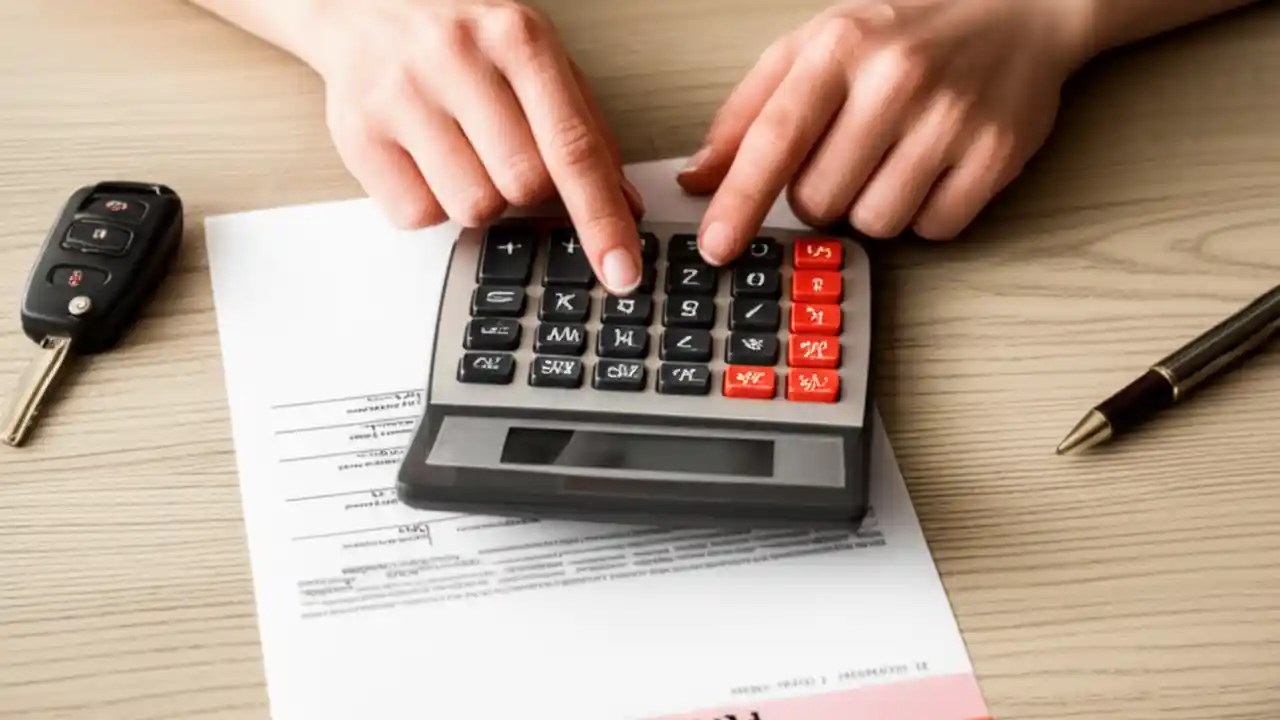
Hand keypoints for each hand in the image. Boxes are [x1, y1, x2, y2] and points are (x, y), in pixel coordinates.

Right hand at [301, 0, 644, 292]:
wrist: (360, 4)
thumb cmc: (461, 36)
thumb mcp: (533, 58)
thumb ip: (583, 128)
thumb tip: (624, 206)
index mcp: (516, 38)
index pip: (572, 147)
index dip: (602, 219)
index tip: (622, 272)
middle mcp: (456, 60)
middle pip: (523, 186)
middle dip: (527, 192)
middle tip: (505, 152)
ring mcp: (401, 96)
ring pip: (472, 209)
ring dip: (479, 200)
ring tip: (461, 151)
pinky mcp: (358, 135)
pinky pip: (418, 216)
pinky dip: (432, 204)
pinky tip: (426, 160)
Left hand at [676, 0, 1087, 263]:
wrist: (1018, 6)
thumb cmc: (902, 31)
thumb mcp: (815, 47)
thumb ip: (748, 111)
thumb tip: (698, 177)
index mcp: (840, 46)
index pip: (775, 140)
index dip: (739, 202)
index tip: (716, 247)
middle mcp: (897, 79)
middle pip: (819, 199)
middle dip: (819, 195)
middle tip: (844, 154)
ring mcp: (951, 119)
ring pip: (873, 224)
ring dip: (871, 208)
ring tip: (891, 156)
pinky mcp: (996, 155)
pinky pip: (931, 229)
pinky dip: (924, 213)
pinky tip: (932, 167)